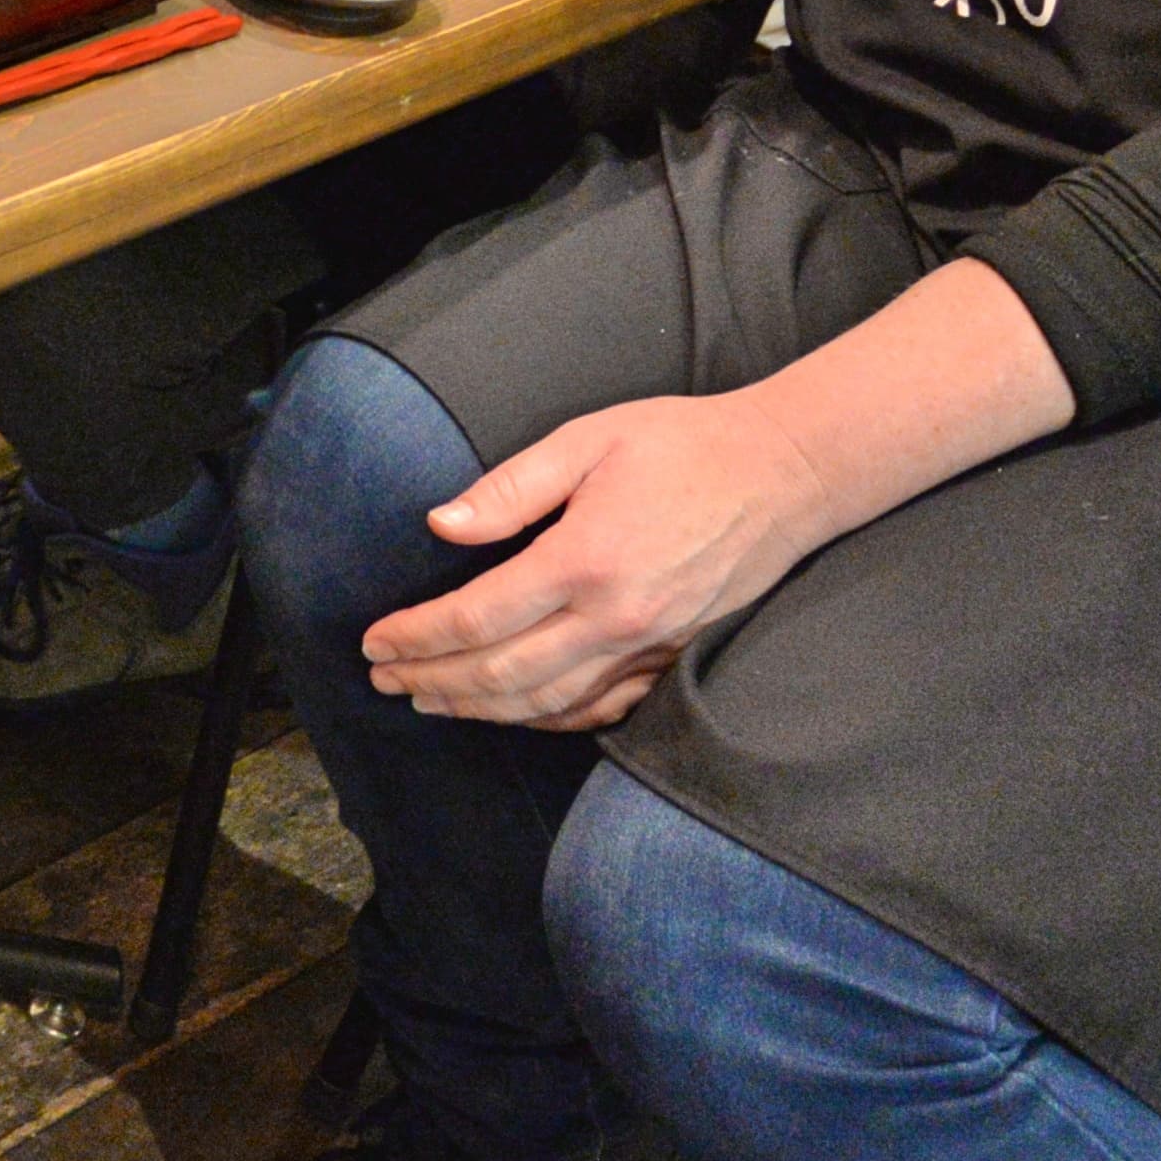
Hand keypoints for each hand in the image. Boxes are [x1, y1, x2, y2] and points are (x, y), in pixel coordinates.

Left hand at [359, 390, 838, 733]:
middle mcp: (616, 617)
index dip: (417, 636)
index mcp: (584, 560)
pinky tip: (514, 714)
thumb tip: (441, 524)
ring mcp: (650, 645)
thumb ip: (510, 489)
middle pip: (502, 674)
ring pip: (548, 703)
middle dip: (432, 681)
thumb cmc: (683, 444)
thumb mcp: (587, 440)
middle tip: (383, 681)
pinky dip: (549, 720)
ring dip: (479, 709)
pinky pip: (603, 709)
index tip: (373, 641)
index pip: (477, 618)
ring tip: (429, 702)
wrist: (787, 473)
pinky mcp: (675, 657)